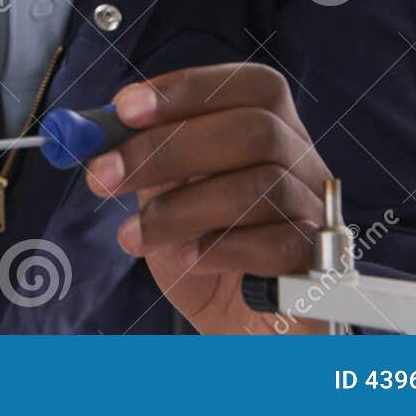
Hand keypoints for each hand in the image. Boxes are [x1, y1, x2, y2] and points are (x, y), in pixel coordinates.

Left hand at [84, 63, 330, 334]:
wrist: (240, 330)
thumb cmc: (202, 250)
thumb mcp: (165, 198)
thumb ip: (144, 161)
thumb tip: (96, 131)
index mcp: (271, 130)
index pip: (251, 85)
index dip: (189, 89)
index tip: (123, 109)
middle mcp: (304, 163)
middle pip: (254, 130)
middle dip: (165, 149)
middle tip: (100, 177)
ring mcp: (316, 213)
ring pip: (260, 187)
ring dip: (179, 209)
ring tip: (131, 237)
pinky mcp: (319, 266)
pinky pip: (278, 243)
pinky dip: (221, 248)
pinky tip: (188, 260)